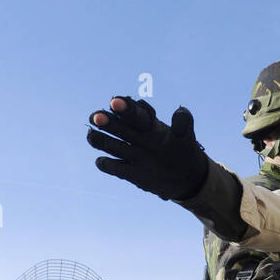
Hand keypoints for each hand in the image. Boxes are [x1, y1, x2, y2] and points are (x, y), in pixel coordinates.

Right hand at [87, 97, 207, 200]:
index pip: (134, 113)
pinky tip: (102, 161)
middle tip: (97, 117)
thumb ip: (184, 122)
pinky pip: (112, 167)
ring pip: (109, 144)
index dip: (124, 107)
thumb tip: (179, 112)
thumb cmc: (184, 151)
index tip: (115, 102)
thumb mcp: (187, 136)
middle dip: (106, 121)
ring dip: (99, 139)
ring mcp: (130, 154)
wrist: (186, 177)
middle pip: (116, 126)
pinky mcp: (128, 172)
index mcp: (148, 125)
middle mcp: (134, 137)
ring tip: (92, 136)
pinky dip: (105, 164)